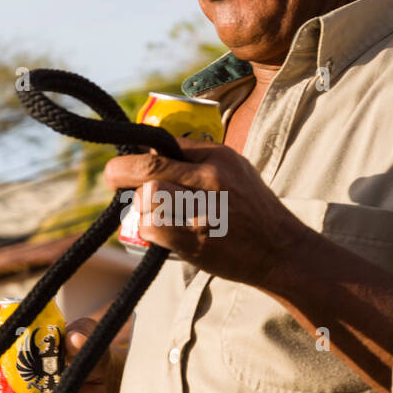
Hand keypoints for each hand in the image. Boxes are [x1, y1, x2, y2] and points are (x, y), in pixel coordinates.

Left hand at [103, 136, 308, 284]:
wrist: (280, 249)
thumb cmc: (253, 210)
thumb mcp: (235, 170)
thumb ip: (199, 160)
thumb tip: (155, 152)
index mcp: (217, 155)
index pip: (164, 142)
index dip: (137, 151)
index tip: (128, 161)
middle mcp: (210, 178)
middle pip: (148, 167)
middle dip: (120, 171)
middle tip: (112, 177)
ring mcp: (203, 209)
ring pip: (148, 196)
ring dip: (138, 205)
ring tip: (146, 211)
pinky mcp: (196, 239)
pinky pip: (153, 227)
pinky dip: (147, 230)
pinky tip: (155, 232)